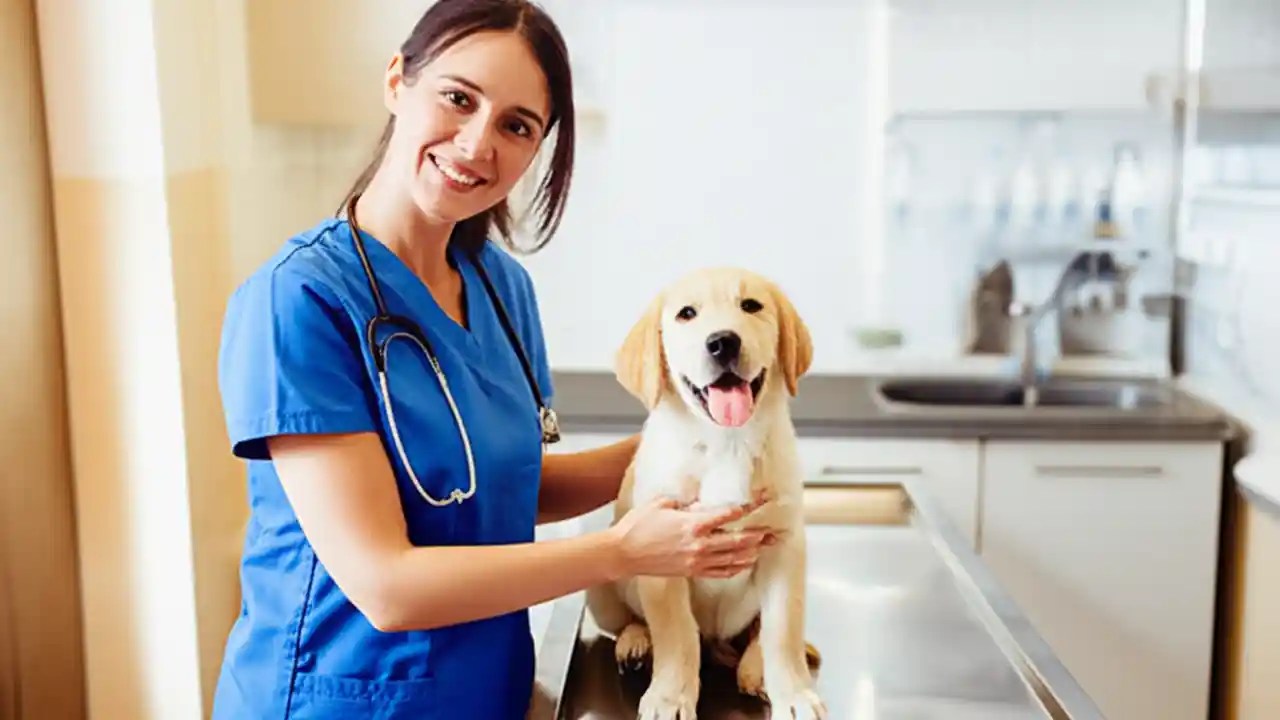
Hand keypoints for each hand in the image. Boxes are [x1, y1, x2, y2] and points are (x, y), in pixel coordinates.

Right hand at [607, 492, 773, 579]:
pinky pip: (720, 572)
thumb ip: (684, 501)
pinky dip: (736, 568)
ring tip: (765, 547)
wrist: (623, 553)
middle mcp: (699, 544)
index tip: (762, 500)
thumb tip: (699, 501)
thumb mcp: (661, 503)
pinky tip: (745, 563)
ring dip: (751, 552)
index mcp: (693, 524)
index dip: (749, 507)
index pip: (729, 514)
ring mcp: (696, 561)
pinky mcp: (691, 572)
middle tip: (775, 531)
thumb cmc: (638, 525)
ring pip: (733, 559)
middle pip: (738, 540)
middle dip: (758, 535)